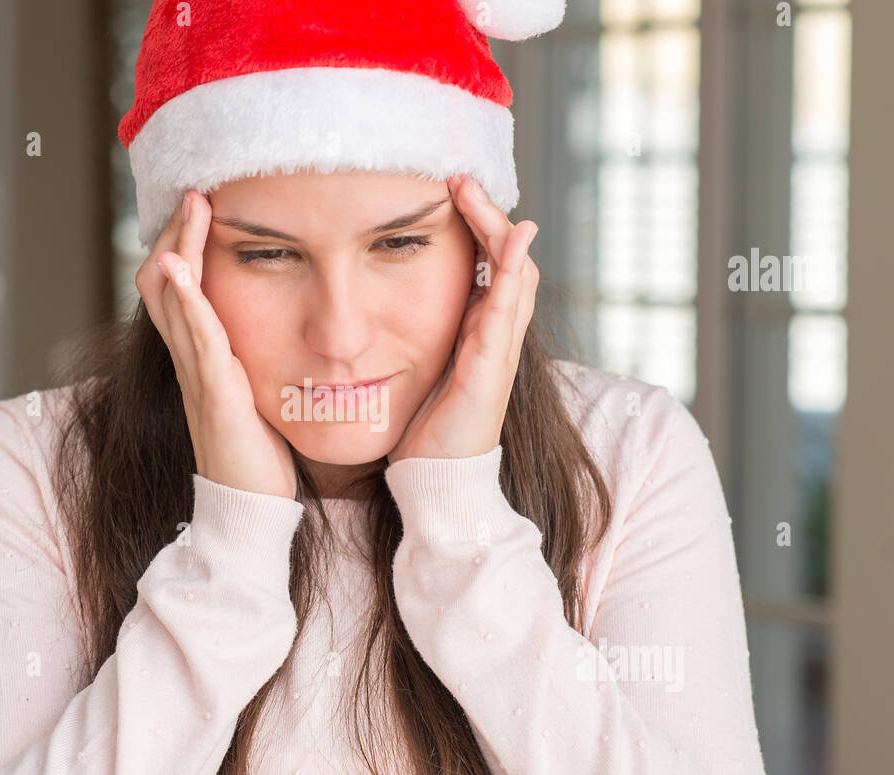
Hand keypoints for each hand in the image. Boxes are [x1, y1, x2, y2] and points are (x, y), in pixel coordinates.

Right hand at [134, 190, 297, 498]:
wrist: (251, 509)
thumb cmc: (260, 455)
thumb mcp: (258, 394)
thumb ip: (256, 361)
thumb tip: (283, 326)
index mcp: (202, 357)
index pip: (180, 288)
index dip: (184, 245)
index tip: (203, 204)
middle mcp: (191, 361)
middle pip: (164, 282)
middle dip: (177, 233)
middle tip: (194, 192)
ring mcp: (198, 376)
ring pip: (172, 300)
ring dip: (179, 250)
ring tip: (191, 208)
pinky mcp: (214, 396)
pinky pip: (195, 340)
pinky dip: (187, 302)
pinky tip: (184, 270)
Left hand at [386, 174, 539, 463]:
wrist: (433, 477)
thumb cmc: (422, 425)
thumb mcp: (415, 364)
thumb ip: (410, 330)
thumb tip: (377, 295)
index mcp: (476, 332)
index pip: (489, 264)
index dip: (476, 225)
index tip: (449, 188)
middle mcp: (495, 336)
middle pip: (510, 260)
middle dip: (489, 216)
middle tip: (464, 178)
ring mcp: (498, 352)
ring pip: (516, 278)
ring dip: (501, 231)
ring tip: (480, 194)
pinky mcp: (490, 370)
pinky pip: (507, 314)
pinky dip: (512, 275)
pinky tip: (512, 243)